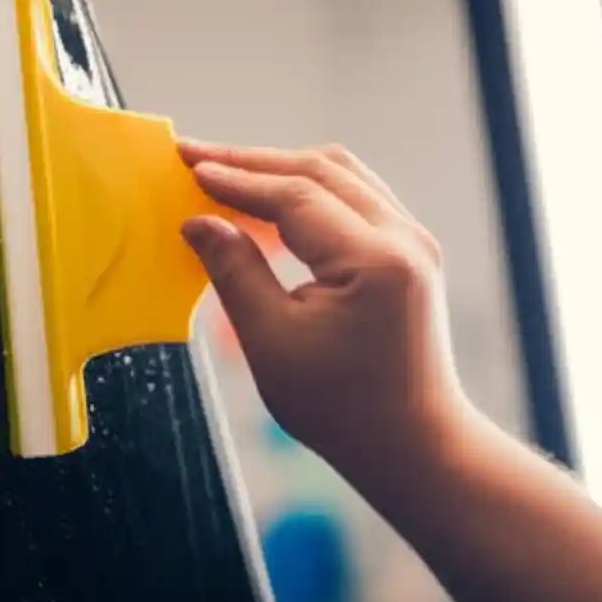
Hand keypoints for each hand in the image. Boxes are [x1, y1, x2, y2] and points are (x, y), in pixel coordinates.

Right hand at [179, 140, 466, 476]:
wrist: (412, 445)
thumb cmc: (339, 407)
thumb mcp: (271, 341)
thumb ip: (234, 270)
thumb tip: (198, 220)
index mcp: (374, 261)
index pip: (296, 196)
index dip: (237, 179)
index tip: (188, 167)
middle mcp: (404, 238)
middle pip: (321, 170)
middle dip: (253, 162)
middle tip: (195, 156)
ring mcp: (413, 241)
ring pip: (341, 175)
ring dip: (280, 170)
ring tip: (224, 173)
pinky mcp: (410, 252)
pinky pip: (354, 197)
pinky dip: (306, 191)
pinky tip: (265, 203)